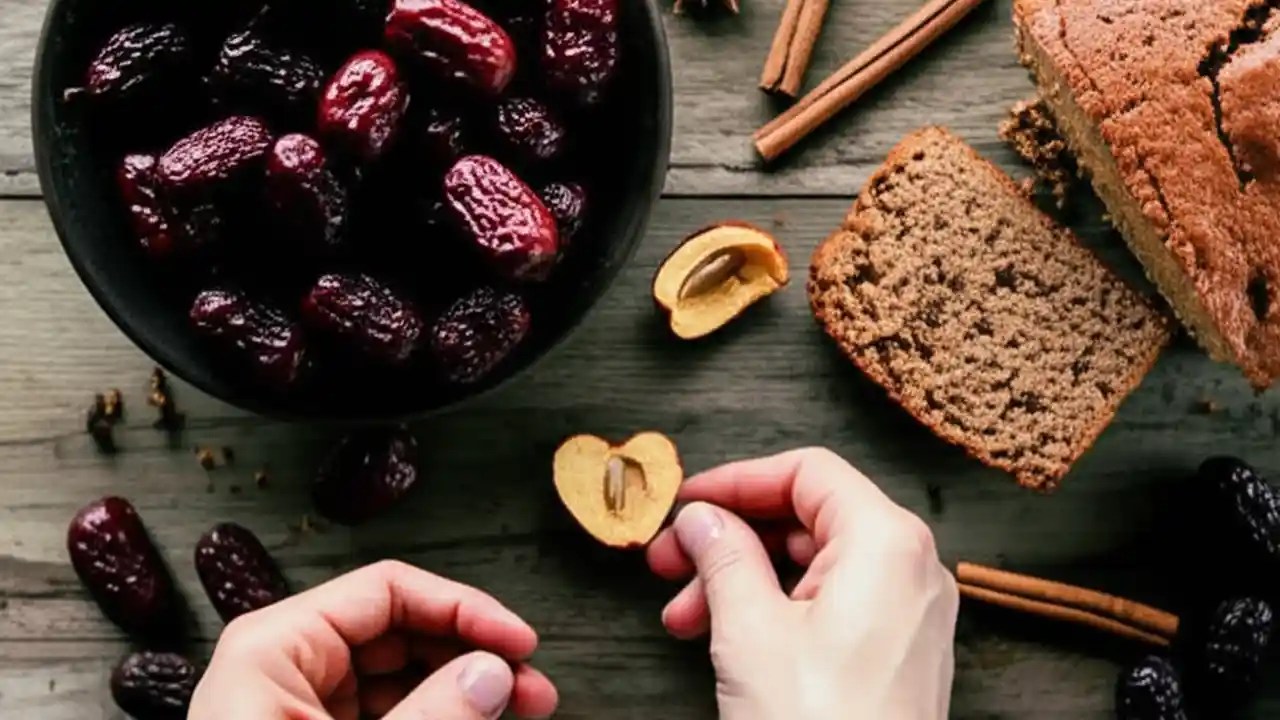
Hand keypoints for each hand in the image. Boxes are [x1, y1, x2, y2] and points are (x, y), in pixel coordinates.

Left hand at [189, 560, 557, 719]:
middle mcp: (286, 667)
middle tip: (532, 688)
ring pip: (400, 675)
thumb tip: (493, 673)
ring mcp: (299, 708)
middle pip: (400, 631)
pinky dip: (435, 718)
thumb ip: (431, 716)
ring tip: (524, 709)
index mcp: (276, 648)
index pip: (387, 592)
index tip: (520, 644)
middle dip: (471, 653)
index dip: (463, 609)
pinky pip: (386, 714)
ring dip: (462, 688)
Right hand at [647, 448, 957, 719]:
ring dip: (741, 581)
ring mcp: (908, 613)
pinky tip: (724, 638)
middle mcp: (910, 569)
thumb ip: (722, 555)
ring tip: (684, 617)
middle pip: (807, 518)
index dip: (737, 480)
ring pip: (812, 566)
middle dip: (730, 538)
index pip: (807, 471)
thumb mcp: (750, 631)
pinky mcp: (897, 652)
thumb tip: (702, 518)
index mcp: (886, 542)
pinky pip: (831, 606)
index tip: (687, 502)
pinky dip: (775, 611)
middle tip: (670, 560)